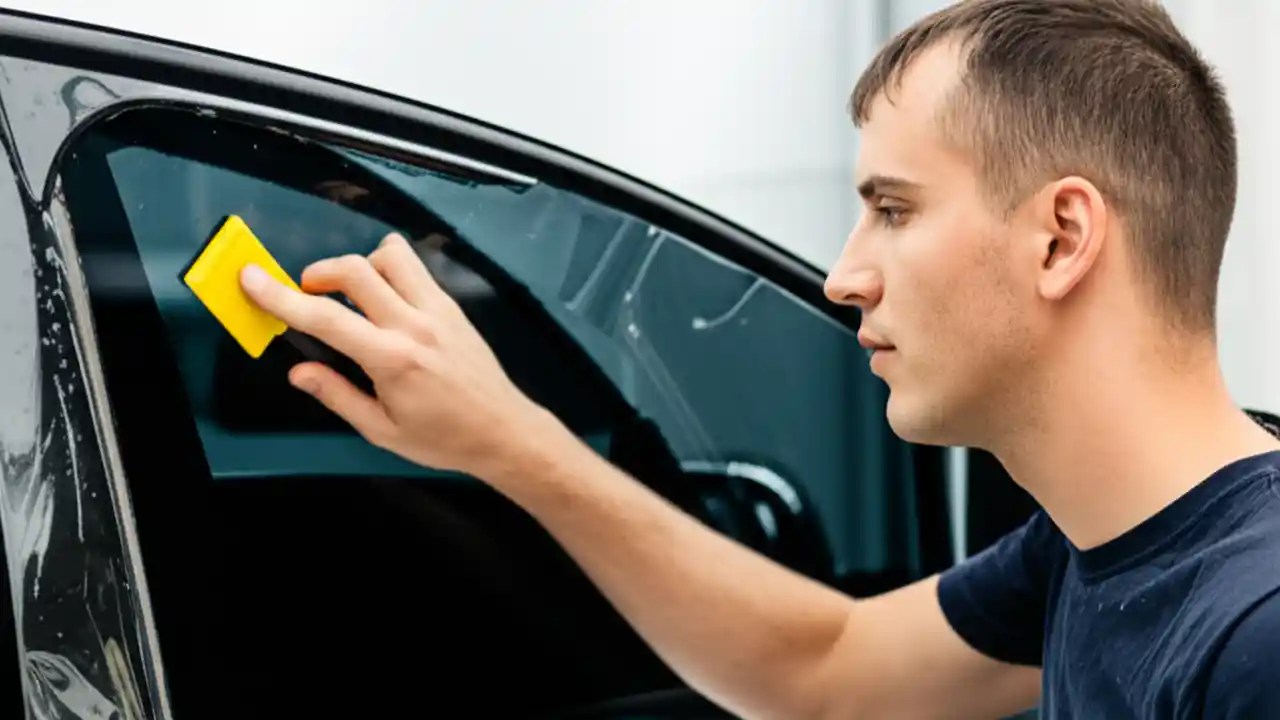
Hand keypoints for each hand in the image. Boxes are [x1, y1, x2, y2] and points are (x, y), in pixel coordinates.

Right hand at [238, 233, 556, 476]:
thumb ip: (338, 395)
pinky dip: (390, 270)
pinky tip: (385, 300)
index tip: (252, 278)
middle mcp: (415, 325)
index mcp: (392, 359)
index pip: (326, 318)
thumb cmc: (443, 438)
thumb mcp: (382, 431)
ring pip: (390, 256)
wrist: (503, 430)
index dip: (281, 296)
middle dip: (318, 273)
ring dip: (360, 265)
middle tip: (307, 294)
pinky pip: (416, 268)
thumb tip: (299, 371)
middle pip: (355, 270)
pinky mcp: (452, 305)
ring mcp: (438, 310)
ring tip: (351, 294)